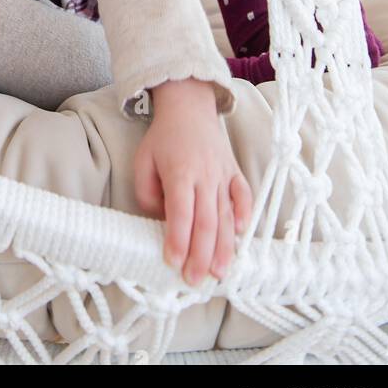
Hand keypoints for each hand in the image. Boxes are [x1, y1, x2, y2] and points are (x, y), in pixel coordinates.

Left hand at [131, 78, 252, 285]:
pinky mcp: (235, 172)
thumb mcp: (142, 161)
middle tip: (195, 280)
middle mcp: (204, 176)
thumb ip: (147, 193)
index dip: (178, 238)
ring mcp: (223, 174)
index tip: (173, 262)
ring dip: (224, 246)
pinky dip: (245, 215)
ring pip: (226, 215)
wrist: (189, 107)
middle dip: (201, 255)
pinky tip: (241, 234)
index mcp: (179, 172)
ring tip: (219, 273)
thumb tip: (162, 220)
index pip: (180, 211)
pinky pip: (244, 195)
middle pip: (205, 221)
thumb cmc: (163, 138)